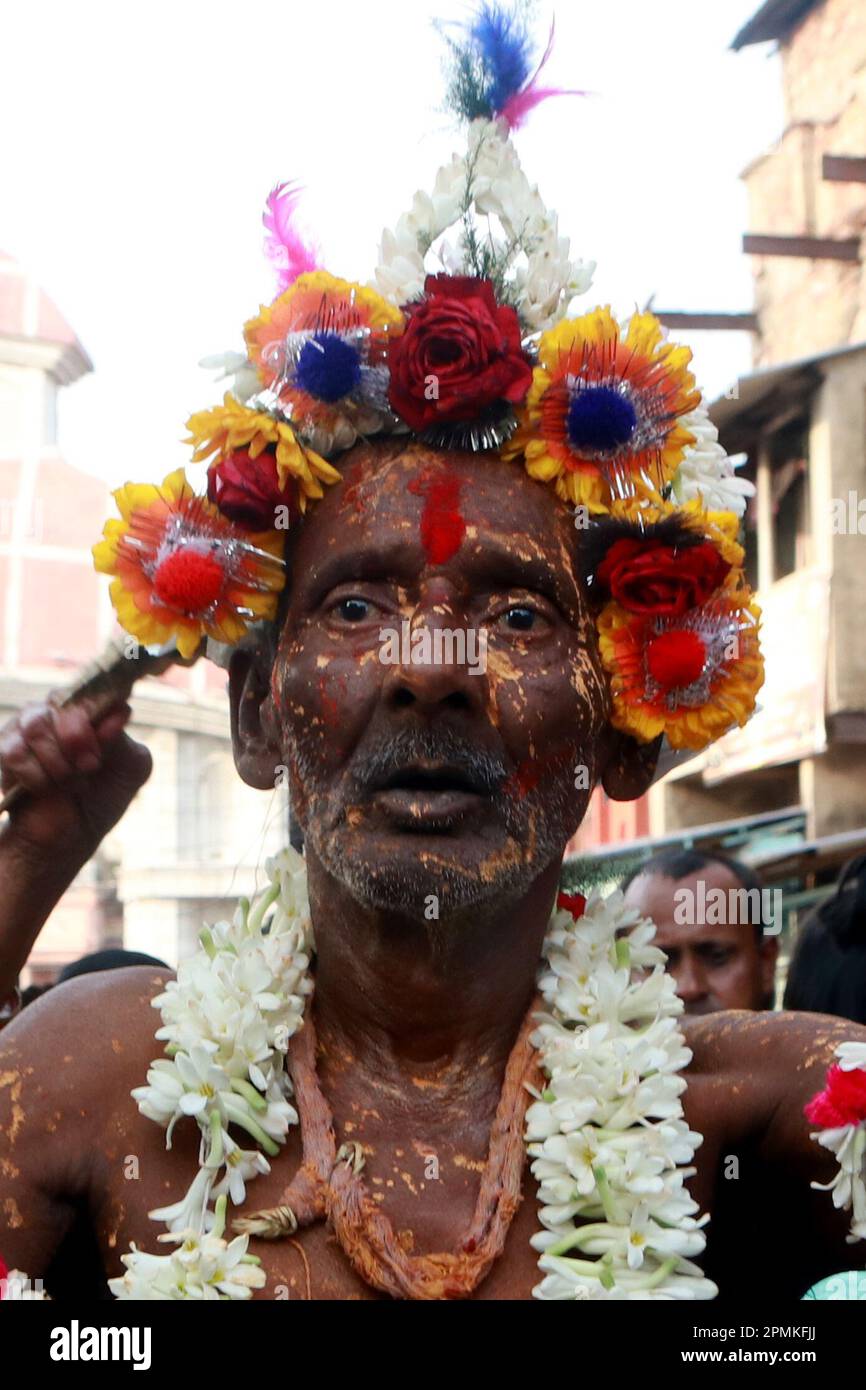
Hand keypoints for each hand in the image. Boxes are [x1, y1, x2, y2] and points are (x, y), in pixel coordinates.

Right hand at [0, 697, 152, 860]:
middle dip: (77, 736)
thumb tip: (119, 712)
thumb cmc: (100, 799)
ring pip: (35, 723)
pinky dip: (37, 777)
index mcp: (93, 711)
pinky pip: (15, 751)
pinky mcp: (6, 750)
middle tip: (90, 766)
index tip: (109, 737)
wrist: (66, 837)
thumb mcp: (129, 770)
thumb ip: (125, 738)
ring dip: (57, 760)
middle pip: (61, 700)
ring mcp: (30, 728)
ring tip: (69, 784)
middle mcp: (59, 712)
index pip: (94, 688)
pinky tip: (47, 790)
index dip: (100, 707)